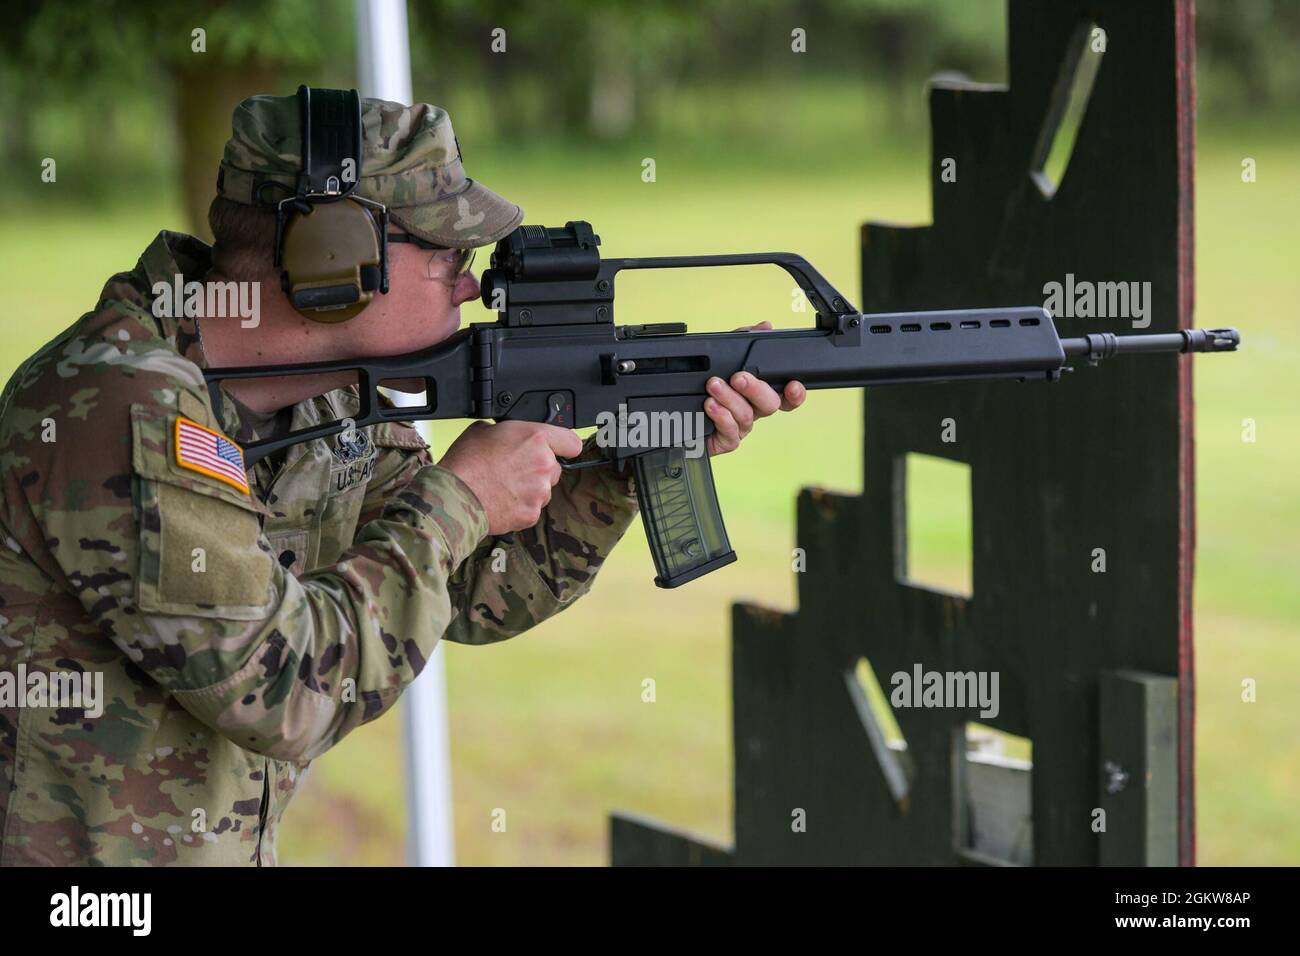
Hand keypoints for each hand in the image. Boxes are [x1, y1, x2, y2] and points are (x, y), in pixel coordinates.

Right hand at [437, 420, 582, 533]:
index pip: (571, 442)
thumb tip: (508, 437)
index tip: (560, 449)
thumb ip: (507, 432)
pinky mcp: (532, 514)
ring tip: (503, 486)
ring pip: (543, 489)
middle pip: (554, 467)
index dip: (564, 445)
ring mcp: (540, 492)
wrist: (454, 497)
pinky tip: (501, 500)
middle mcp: (544, 464)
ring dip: (530, 488)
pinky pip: (532, 508)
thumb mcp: (483, 430)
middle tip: (514, 469)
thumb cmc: (465, 462)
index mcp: (536, 438)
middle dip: (538, 468)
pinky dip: (520, 506)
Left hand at [704, 321, 806, 455]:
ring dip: (730, 399)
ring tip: (713, 386)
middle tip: (739, 378)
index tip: (792, 385)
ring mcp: (740, 426)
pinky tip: (711, 406)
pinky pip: (731, 433)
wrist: (676, 412)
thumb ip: (743, 338)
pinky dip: (722, 417)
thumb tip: (765, 326)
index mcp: (757, 391)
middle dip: (756, 389)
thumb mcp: (721, 354)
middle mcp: (753, 409)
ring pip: (747, 416)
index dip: (795, 393)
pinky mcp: (725, 440)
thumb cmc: (702, 384)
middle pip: (770, 404)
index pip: (786, 394)